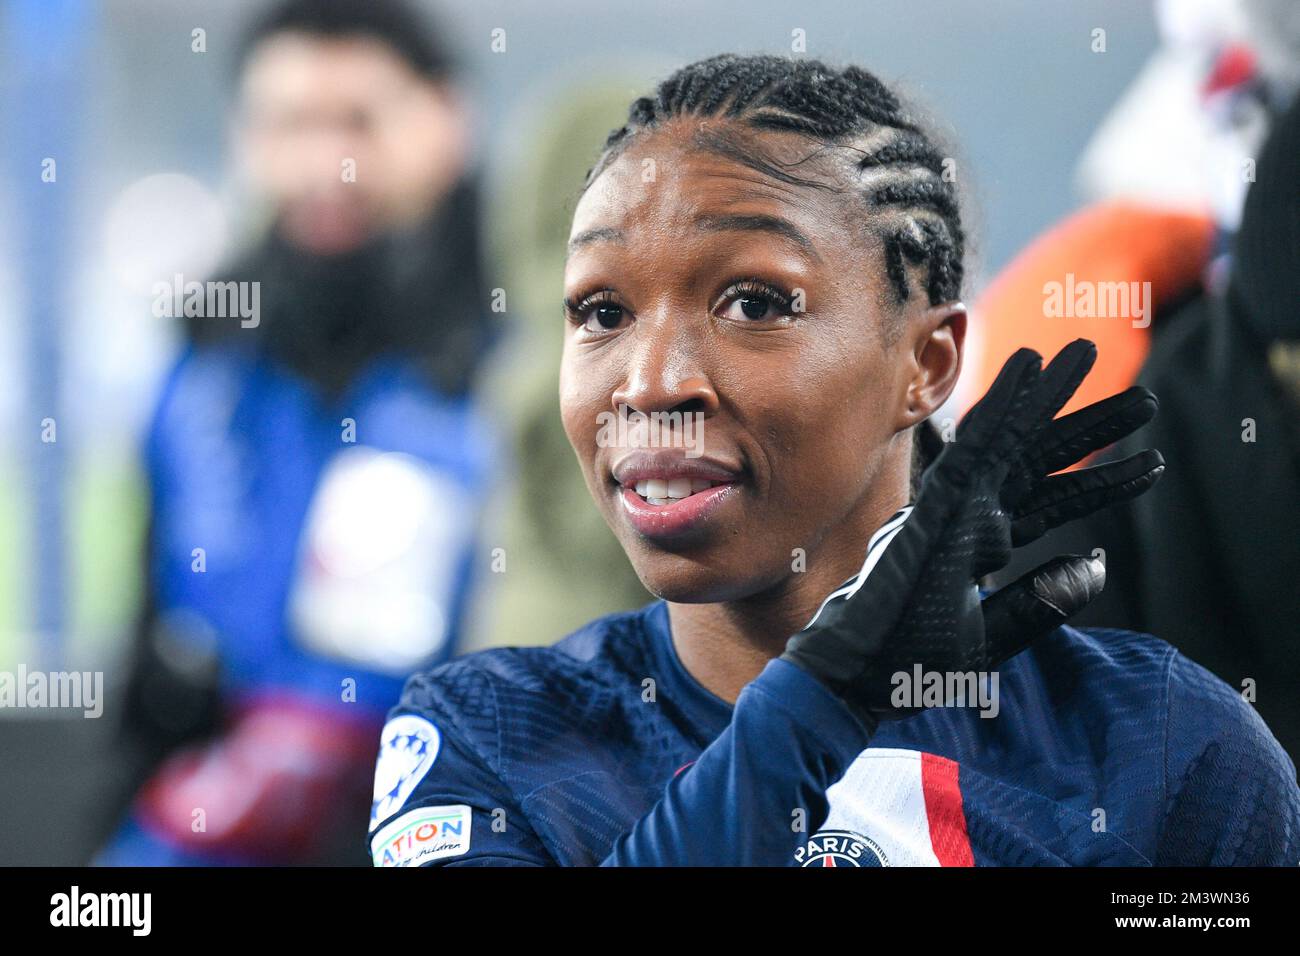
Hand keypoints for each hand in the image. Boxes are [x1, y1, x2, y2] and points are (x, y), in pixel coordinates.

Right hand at [779, 339, 1163, 732]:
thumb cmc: (907, 660)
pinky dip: (1001, 406)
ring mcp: (952, 509)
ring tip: (1088, 351)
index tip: (1151, 462)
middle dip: (1089, 425)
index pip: (1052, 501)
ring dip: (1051, 397)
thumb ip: (1040, 602)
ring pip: (1012, 442)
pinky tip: (1026, 365)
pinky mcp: (934, 507)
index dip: (1101, 480)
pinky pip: (973, 448)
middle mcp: (972, 517)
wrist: (852, 674)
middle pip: (1039, 460)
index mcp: (984, 544)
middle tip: (1145, 399)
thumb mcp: (990, 638)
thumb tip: (1094, 560)